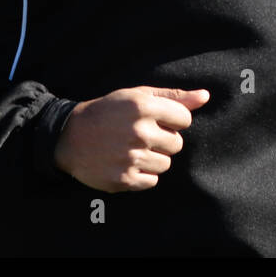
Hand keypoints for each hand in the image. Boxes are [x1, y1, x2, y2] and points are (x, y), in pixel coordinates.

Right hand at [53, 86, 209, 191]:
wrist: (70, 136)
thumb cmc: (107, 111)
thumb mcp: (137, 96)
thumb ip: (174, 96)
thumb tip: (205, 96)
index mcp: (144, 107)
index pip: (185, 119)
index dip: (173, 120)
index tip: (157, 120)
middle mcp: (139, 132)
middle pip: (177, 144)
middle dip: (164, 140)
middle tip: (141, 135)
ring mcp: (132, 157)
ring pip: (166, 164)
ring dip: (153, 158)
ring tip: (132, 149)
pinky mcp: (124, 179)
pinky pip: (152, 181)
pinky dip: (143, 174)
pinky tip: (127, 162)